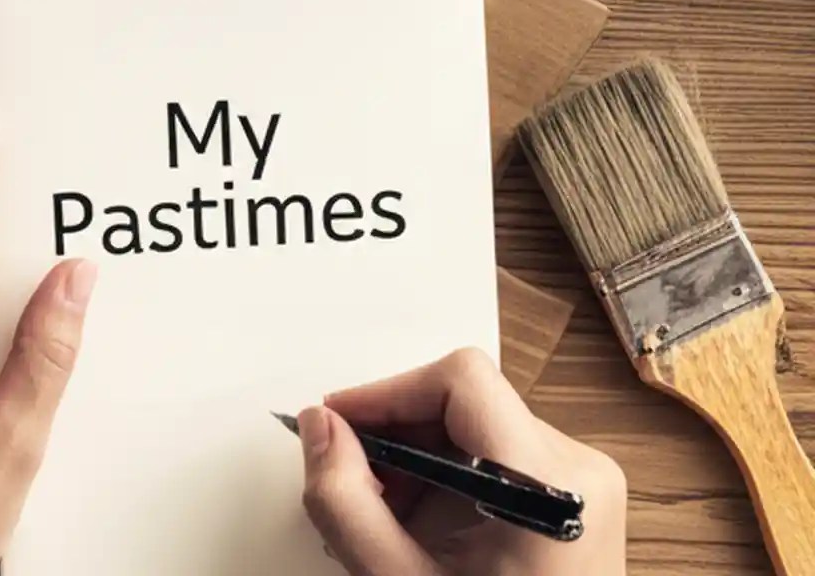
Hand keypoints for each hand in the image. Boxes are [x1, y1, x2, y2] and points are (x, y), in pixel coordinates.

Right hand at [298, 348, 626, 575]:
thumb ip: (346, 503)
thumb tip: (321, 431)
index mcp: (548, 486)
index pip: (460, 381)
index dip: (387, 392)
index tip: (341, 423)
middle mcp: (579, 472)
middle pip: (464, 399)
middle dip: (394, 432)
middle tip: (351, 478)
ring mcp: (583, 483)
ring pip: (475, 423)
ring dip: (415, 456)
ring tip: (383, 514)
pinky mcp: (574, 496)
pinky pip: (495, 452)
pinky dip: (444, 475)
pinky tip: (418, 522)